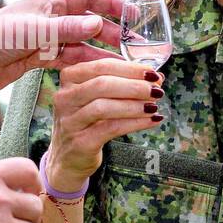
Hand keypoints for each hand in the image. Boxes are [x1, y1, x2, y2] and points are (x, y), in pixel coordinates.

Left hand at [0, 0, 126, 95]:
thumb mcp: (33, 31)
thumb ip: (66, 29)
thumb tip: (98, 24)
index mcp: (48, 3)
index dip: (112, 6)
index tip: (134, 16)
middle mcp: (49, 19)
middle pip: (88, 23)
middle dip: (111, 33)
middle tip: (135, 47)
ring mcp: (44, 40)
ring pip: (80, 45)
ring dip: (100, 53)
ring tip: (123, 65)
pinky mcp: (37, 59)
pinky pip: (67, 61)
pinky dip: (83, 66)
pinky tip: (99, 74)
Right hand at [45, 56, 164, 189]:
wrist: (69, 157)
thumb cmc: (88, 121)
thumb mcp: (99, 97)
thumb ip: (123, 83)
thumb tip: (157, 77)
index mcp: (70, 78)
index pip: (101, 66)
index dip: (129, 69)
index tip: (152, 73)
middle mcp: (65, 97)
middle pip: (101, 84)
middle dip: (134, 86)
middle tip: (157, 90)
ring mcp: (69, 121)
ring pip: (104, 107)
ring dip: (134, 105)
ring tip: (154, 106)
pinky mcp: (80, 142)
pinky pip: (110, 128)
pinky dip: (134, 123)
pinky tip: (151, 120)